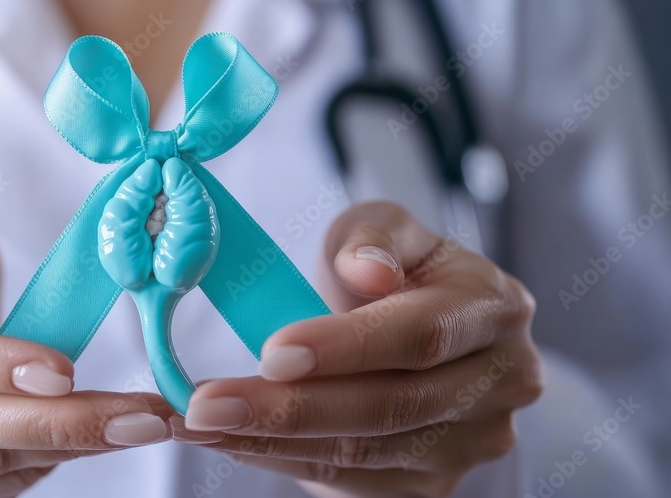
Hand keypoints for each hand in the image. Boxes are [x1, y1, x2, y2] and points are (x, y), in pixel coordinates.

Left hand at [175, 202, 542, 497]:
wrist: (418, 324)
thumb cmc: (394, 270)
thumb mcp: (382, 229)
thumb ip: (372, 239)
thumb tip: (367, 271)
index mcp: (492, 309)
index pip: (421, 335)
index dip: (346, 348)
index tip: (272, 353)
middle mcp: (499, 383)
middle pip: (390, 407)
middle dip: (290, 409)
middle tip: (208, 405)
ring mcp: (472, 442)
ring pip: (366, 453)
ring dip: (273, 442)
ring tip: (202, 424)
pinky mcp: (434, 480)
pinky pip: (353, 480)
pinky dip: (284, 460)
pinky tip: (232, 440)